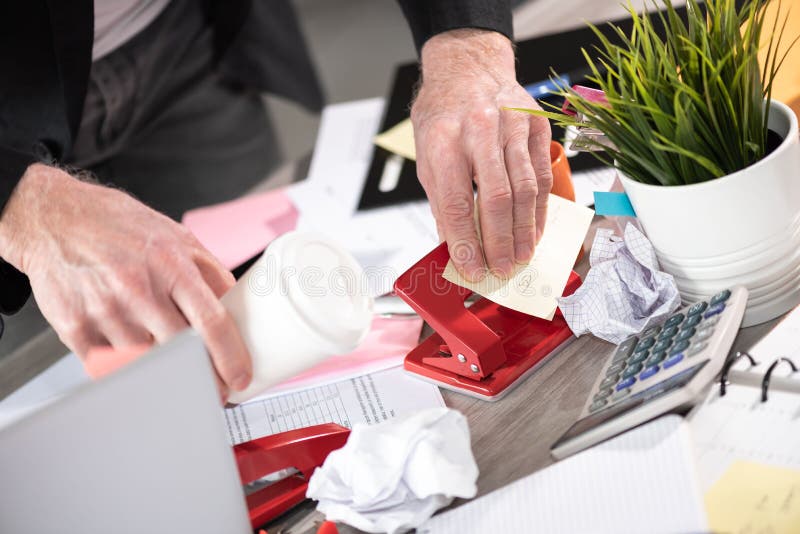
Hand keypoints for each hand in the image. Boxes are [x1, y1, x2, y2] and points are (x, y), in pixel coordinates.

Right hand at [0, 164, 251, 400]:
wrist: (54, 219)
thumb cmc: (119, 227)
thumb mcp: (178, 238)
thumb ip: (212, 274)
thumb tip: (239, 309)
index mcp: (171, 266)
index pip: (212, 322)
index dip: (230, 357)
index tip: (239, 377)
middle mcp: (138, 290)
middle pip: (182, 352)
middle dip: (203, 376)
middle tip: (211, 384)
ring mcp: (104, 312)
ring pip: (148, 366)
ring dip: (165, 375)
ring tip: (171, 367)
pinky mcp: (75, 329)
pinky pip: (110, 368)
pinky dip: (129, 370)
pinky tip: (134, 356)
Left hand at [411, 29, 552, 280]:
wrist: (467, 67)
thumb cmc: (443, 115)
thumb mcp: (427, 156)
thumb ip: (442, 202)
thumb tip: (455, 248)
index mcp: (444, 139)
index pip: (457, 203)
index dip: (466, 242)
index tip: (473, 270)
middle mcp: (480, 129)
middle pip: (497, 198)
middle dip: (500, 242)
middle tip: (501, 269)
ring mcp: (512, 125)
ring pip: (526, 189)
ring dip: (524, 231)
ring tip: (520, 258)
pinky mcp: (536, 126)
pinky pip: (542, 175)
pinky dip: (541, 210)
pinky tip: (535, 232)